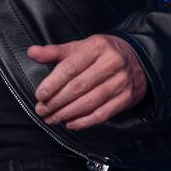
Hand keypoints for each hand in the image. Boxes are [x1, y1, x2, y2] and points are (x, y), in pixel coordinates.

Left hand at [29, 33, 148, 129]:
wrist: (138, 58)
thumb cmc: (101, 53)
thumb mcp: (79, 47)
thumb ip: (54, 52)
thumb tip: (32, 52)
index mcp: (96, 47)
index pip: (70, 68)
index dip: (53, 83)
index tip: (40, 95)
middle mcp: (111, 64)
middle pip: (78, 87)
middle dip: (56, 101)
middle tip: (42, 110)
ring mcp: (121, 82)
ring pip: (89, 102)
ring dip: (67, 113)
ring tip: (52, 118)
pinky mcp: (126, 98)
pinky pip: (103, 113)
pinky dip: (84, 121)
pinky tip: (70, 124)